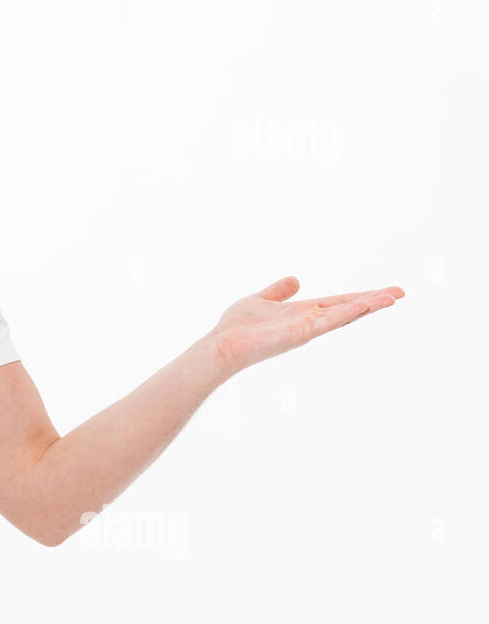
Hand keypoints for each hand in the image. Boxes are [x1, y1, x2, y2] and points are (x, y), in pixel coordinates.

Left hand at [207, 275, 403, 377]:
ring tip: (392, 297)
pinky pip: (327, 323)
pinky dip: (345, 314)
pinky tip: (364, 305)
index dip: (362, 297)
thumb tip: (295, 279)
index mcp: (303, 313)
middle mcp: (310, 322)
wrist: (222, 344)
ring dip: (368, 306)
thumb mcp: (261, 299)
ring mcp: (307, 330)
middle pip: (349, 309)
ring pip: (344, 316)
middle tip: (401, 293)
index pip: (339, 302)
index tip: (387, 291)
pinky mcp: (300, 335)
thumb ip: (279, 291)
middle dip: (375, 301)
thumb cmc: (237, 326)